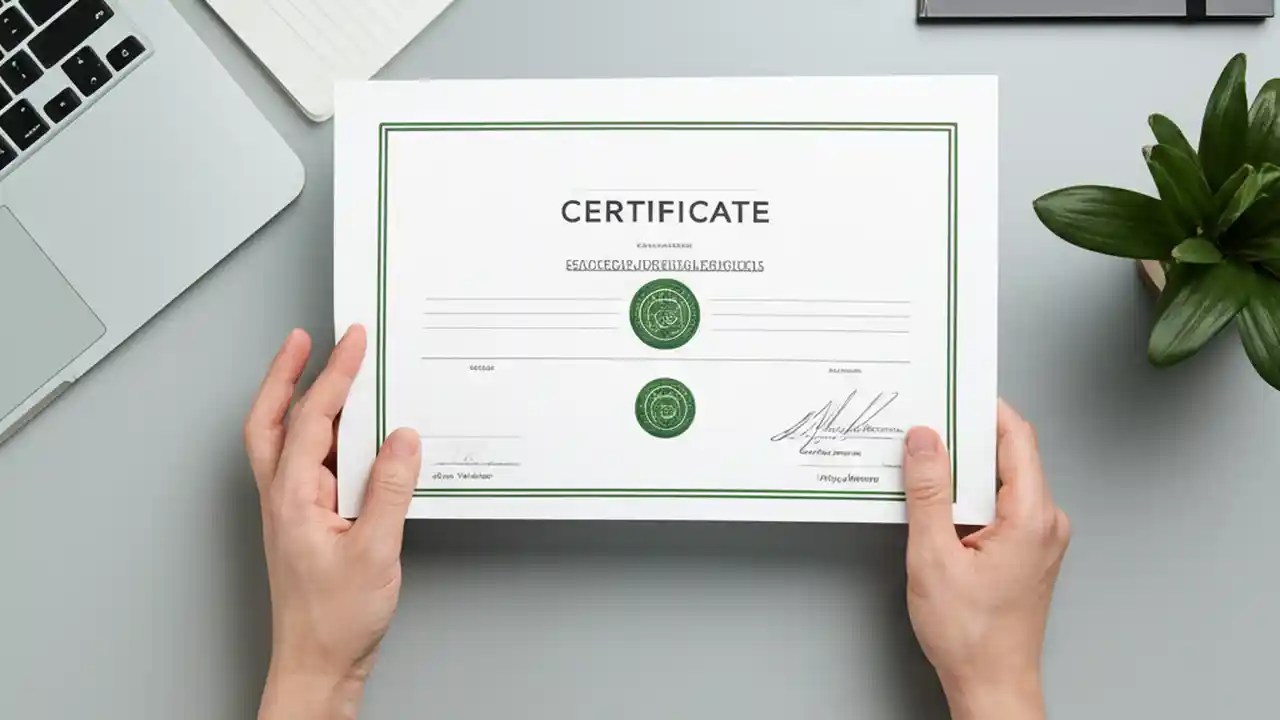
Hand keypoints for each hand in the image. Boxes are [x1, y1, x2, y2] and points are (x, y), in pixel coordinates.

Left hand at [244, 325, 421, 719]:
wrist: (317, 665)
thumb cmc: (334, 620)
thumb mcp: (375, 551)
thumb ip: (389, 489)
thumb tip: (402, 440)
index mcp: (292, 497)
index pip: (311, 420)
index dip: (333, 375)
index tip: (351, 342)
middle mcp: (282, 497)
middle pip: (270, 420)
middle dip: (286, 374)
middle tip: (306, 339)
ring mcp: (290, 509)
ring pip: (282, 439)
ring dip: (297, 399)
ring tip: (320, 369)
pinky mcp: (305, 521)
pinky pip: (306, 463)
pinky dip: (319, 434)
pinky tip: (345, 432)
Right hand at [903, 400, 1069, 719]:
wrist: (991, 685)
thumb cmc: (971, 635)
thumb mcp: (934, 557)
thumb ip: (928, 493)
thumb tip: (923, 440)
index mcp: (1032, 517)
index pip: (1016, 438)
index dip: (984, 408)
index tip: (953, 392)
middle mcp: (1046, 522)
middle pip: (1008, 455)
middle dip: (964, 437)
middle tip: (925, 425)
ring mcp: (1040, 537)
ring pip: (1001, 480)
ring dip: (963, 469)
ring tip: (923, 465)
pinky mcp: (1027, 549)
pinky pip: (1000, 503)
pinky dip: (968, 495)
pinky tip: (937, 503)